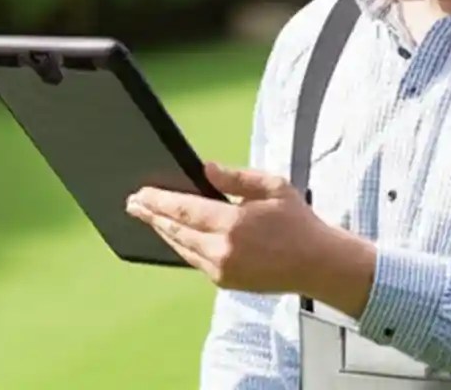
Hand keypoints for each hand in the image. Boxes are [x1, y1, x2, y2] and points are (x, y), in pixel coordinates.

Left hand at [125, 162, 375, 313]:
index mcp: (233, 224)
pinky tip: (172, 234)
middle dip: (151, 215)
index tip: (140, 193)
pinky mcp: (224, 281)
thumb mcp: (273, 187)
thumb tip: (206, 168)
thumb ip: (237, 178)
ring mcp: (221, 269)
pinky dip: (180, 245)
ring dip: (162, 230)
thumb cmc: (298, 221)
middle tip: (132, 203)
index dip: (158, 200)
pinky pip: (194, 259)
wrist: (317, 264)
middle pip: (175, 230)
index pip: (184, 210)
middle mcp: (222, 250)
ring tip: (146, 216)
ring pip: (181, 247)